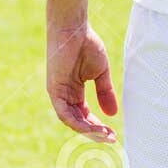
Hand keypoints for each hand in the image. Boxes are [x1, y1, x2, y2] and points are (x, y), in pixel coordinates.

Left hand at [46, 22, 117, 140]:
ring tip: (104, 134)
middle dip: (95, 132)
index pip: (84, 116)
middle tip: (111, 138)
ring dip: (88, 130)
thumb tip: (113, 114)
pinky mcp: (54, 90)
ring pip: (71, 121)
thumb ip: (105, 92)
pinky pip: (64, 113)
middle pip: (78, 121)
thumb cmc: (86, 44)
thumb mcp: (100, 73)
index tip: (113, 134)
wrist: (74, 28)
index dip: (98, 127)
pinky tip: (91, 127)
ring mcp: (58, 93)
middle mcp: (64, 95)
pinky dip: (77, 123)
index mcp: (74, 91)